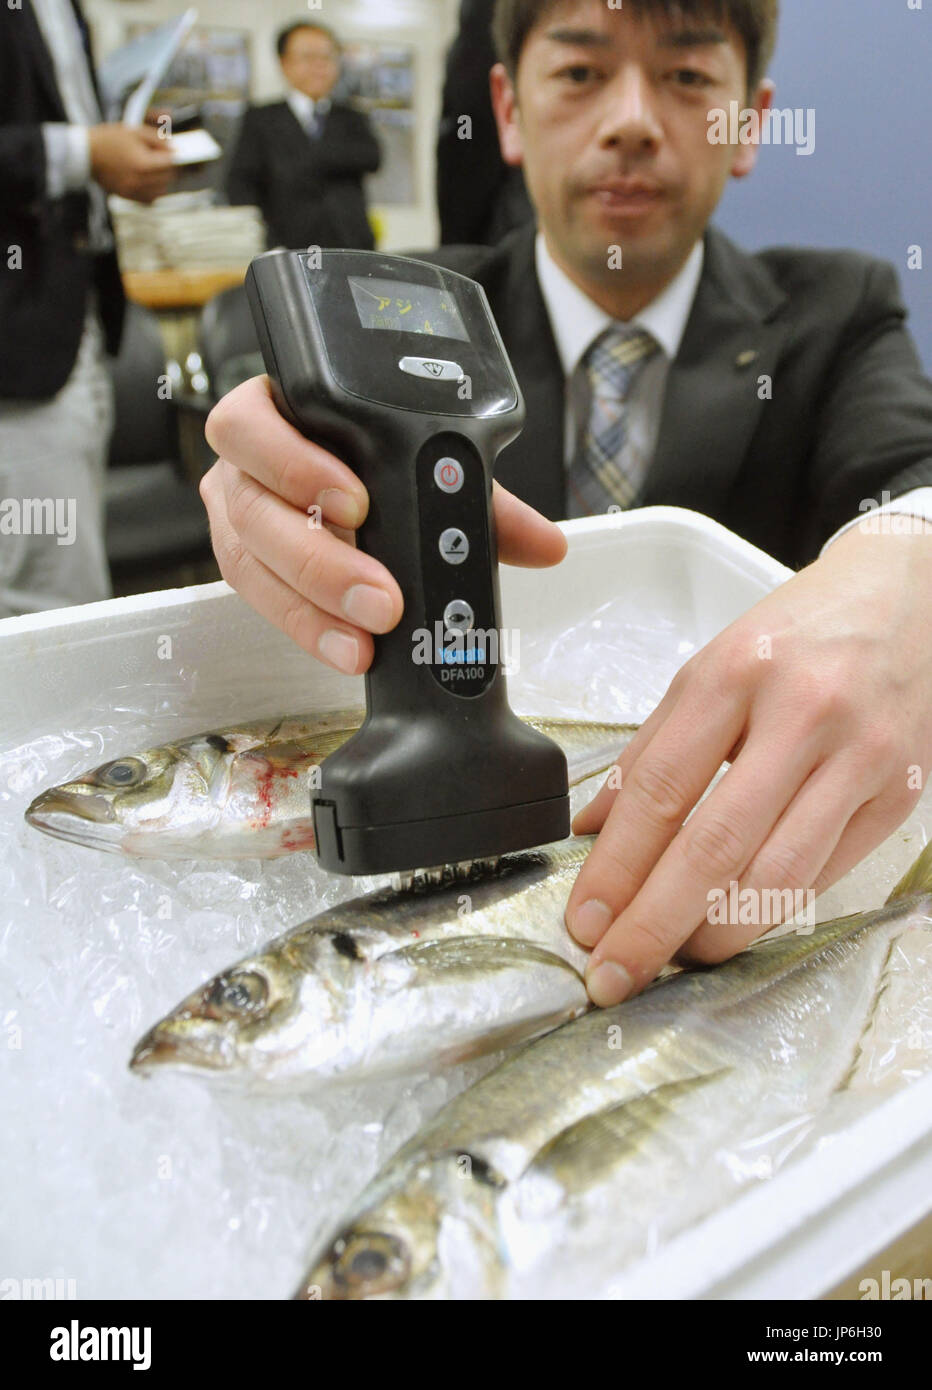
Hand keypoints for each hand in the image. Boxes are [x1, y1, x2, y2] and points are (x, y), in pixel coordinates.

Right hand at [88, 124, 174, 202]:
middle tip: (162, 159)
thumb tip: (174, 149)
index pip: (170, 164)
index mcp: (143, 164)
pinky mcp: (127, 196)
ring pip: (160, 192)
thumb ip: (157, 140)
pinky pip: (149, 199)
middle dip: (168, 168)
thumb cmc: (109, 139)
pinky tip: (148, 181)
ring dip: (162, 181)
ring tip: (154, 169)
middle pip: (167, 179)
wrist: (86, 152)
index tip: (170, 152)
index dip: (172, 156)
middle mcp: (140, 181)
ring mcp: (133, 191)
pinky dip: (153, 192)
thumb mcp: (135, 132)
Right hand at [202, 375, 566, 673]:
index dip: (293, 464)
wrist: (343, 479)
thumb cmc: (371, 460)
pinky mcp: (246, 568)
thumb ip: (479, 497)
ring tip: (365, 638)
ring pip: (248, 564)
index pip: (252, 424)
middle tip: (378, 595)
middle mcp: (243, 465)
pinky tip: (347, 647)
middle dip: (318, 560)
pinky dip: (307, 628)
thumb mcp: (424, 466)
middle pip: (250, 509)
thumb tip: (544, 544)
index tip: (356, 504)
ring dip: (311, 608)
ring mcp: (237, 519)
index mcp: (275, 412)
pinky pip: (260, 603)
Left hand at [567, 526, 931, 1006]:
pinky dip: (770, 914)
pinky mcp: (897, 795)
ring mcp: (858, 759)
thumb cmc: (802, 633)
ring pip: (776, 878)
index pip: (660, 790)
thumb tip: (594, 828)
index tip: (586, 919)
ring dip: (715, 934)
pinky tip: (732, 927)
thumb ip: (651, 750)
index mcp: (736, 673)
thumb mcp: (712, 668)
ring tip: (672, 959)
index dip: (616, 868)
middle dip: (654, 923)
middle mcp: (801, 715)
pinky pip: (823, 876)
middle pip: (714, 846)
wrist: (909, 599)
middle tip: (616, 972)